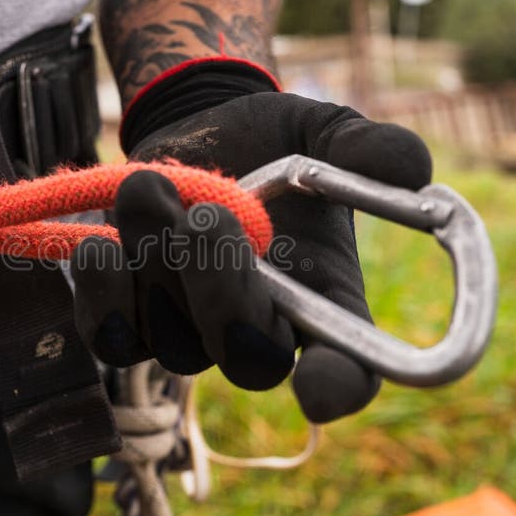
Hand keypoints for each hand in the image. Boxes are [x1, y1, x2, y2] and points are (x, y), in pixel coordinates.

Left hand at [71, 64, 431, 421]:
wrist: (202, 128)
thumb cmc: (276, 140)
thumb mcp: (323, 131)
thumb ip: (364, 146)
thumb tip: (412, 169)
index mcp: (324, 298)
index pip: (347, 370)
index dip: (337, 387)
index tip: (320, 387)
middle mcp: (260, 327)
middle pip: (248, 362)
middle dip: (224, 294)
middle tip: (209, 216)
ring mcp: (192, 329)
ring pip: (173, 342)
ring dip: (156, 264)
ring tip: (149, 186)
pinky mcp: (133, 315)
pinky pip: (111, 339)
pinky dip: (102, 296)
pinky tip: (103, 245)